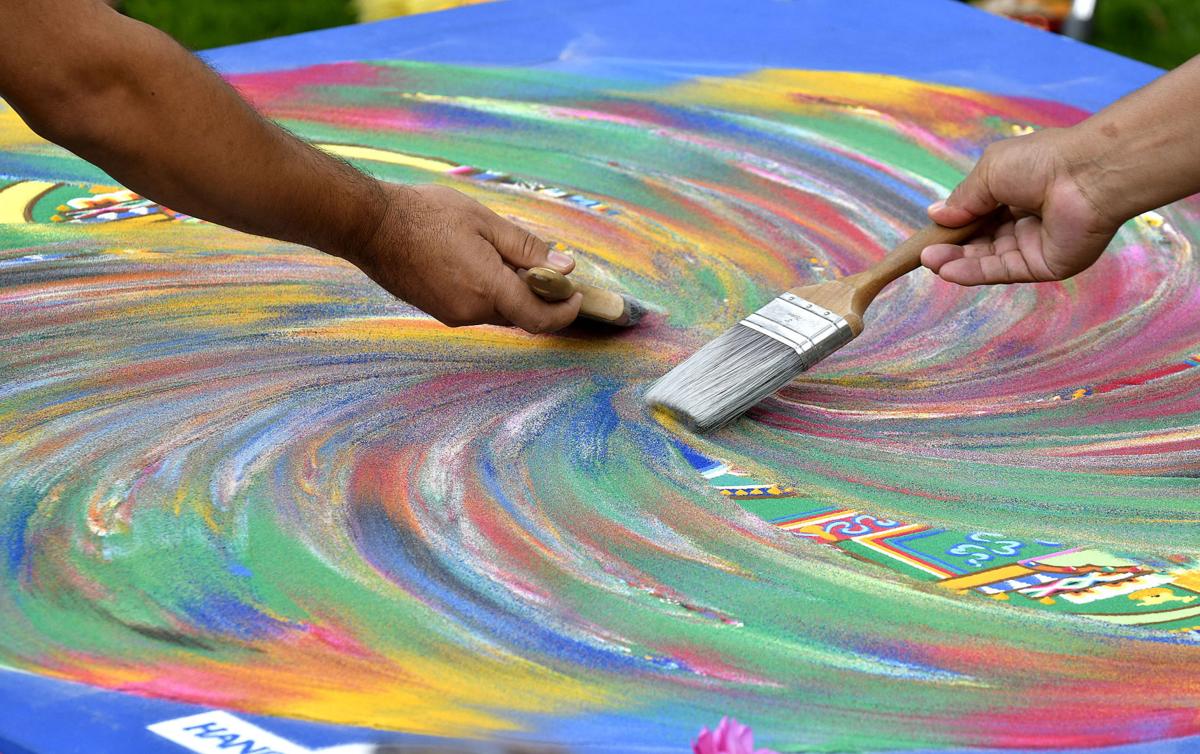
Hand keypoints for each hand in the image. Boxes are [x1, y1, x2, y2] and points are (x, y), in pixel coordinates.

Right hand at [347, 183, 581, 331]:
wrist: (371, 226)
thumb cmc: (427, 216)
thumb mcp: (485, 221)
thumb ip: (527, 248)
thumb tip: (565, 267)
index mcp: (487, 289)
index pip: (540, 318)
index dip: (564, 311)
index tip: (576, 294)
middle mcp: (470, 312)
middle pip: (520, 314)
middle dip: (537, 293)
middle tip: (542, 262)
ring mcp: (452, 315)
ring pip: (498, 310)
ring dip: (511, 290)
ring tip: (500, 252)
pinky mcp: (439, 311)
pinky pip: (476, 307)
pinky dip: (489, 291)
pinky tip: (477, 260)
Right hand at [920, 127, 1123, 285]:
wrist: (1088, 175)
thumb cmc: (1042, 161)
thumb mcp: (989, 172)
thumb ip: (963, 199)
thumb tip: (935, 215)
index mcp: (1017, 192)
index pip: (979, 215)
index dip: (955, 224)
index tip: (932, 230)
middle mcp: (1026, 220)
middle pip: (981, 241)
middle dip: (952, 247)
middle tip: (925, 253)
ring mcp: (1035, 244)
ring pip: (988, 259)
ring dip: (957, 261)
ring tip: (929, 261)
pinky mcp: (1044, 265)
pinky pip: (1003, 271)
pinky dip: (973, 272)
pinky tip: (947, 271)